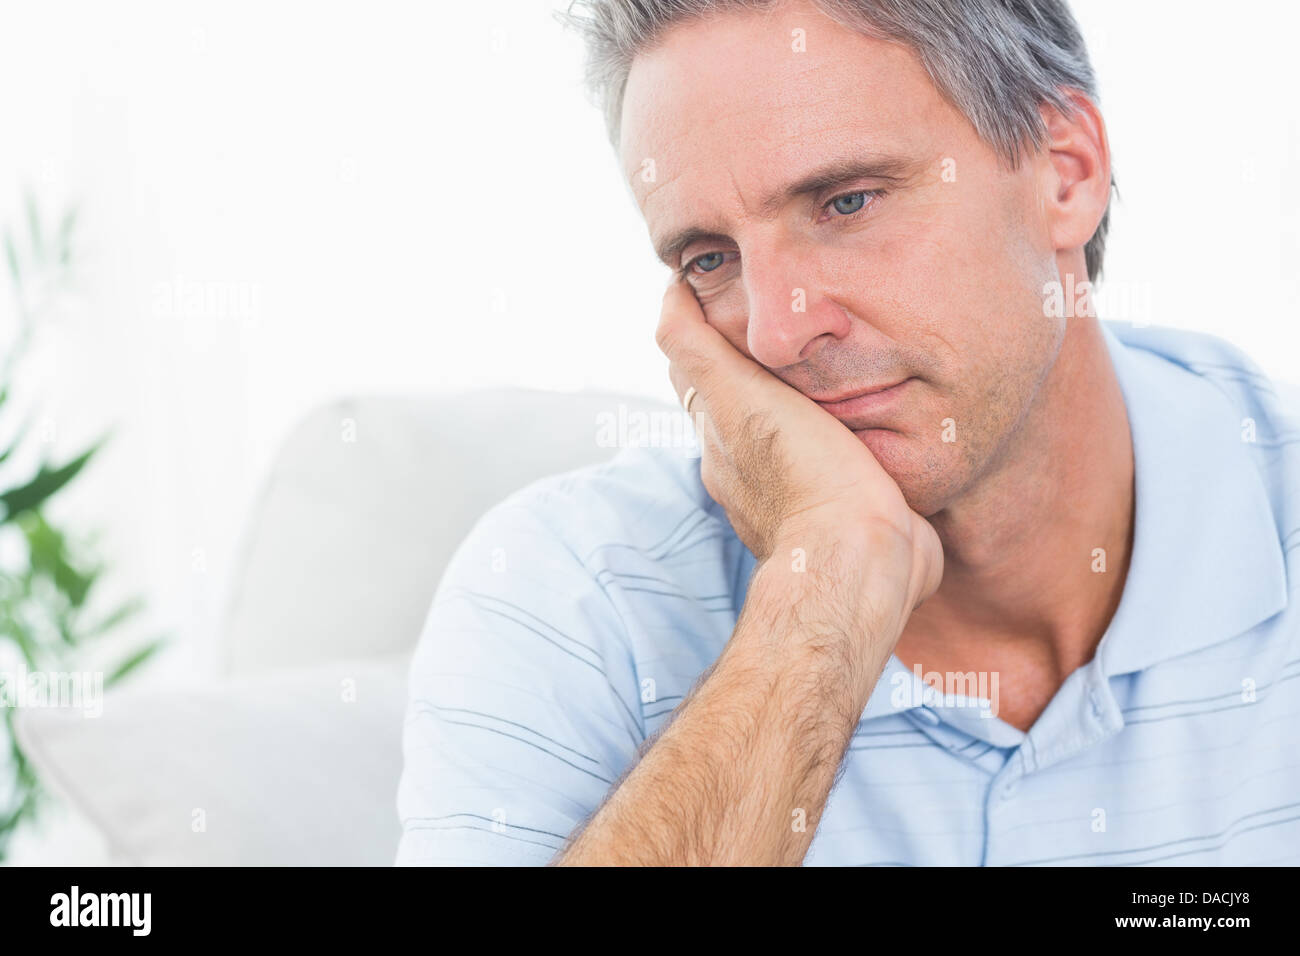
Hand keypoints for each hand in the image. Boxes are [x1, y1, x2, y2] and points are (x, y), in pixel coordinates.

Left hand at [658, 277, 942, 614]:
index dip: (706, 332)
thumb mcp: (736, 396)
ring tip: (839, 360)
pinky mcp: (847, 511)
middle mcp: (749, 471)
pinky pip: (841, 463)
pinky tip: (873, 418)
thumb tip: (669, 293)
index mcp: (720, 440)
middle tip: (788, 320)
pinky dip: (846, 436)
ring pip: (795, 432)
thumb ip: (696, 348)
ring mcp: (799, 495)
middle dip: (759, 364)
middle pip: (744, 403)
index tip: (728, 292)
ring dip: (808, 401)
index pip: (698, 377)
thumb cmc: (803, 476)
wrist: (862, 562)